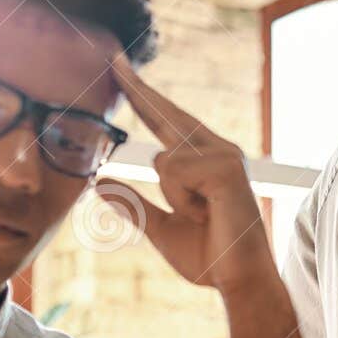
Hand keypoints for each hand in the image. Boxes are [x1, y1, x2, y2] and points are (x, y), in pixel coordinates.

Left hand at [99, 53, 279, 297]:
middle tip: (111, 57)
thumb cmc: (210, 257)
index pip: (166, 122)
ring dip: (173, 197)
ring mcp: (226, 156)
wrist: (238, 280)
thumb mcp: (161, 229)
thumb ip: (132, 204)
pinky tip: (206, 213)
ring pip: (165, 160)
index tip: (121, 72)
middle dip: (139, 90)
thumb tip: (98, 182)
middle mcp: (219, 150)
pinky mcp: (227, 169)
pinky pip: (175, 173)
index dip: (143, 97)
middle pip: (168, 115)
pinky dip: (182, 200)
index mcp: (205, 161)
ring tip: (201, 217)